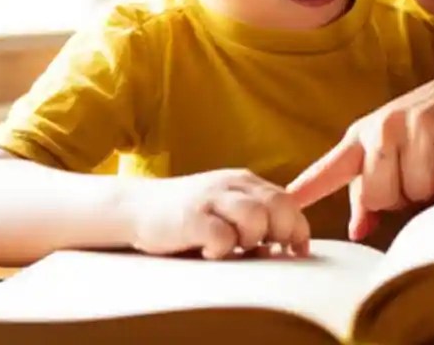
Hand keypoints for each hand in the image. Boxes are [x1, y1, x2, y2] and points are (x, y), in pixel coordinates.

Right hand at [126, 169, 309, 258]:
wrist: (135, 207)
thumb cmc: (187, 216)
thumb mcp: (225, 209)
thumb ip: (254, 220)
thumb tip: (284, 247)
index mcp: (244, 182)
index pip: (286, 200)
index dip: (298, 227)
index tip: (298, 250)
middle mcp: (230, 185)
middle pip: (278, 205)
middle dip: (281, 232)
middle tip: (265, 249)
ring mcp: (210, 198)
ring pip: (256, 217)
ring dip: (252, 239)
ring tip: (234, 247)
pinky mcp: (190, 217)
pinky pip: (222, 236)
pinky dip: (222, 250)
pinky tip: (209, 252)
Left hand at [288, 63, 433, 240]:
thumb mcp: (399, 152)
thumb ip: (374, 191)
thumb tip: (356, 229)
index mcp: (366, 135)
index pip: (331, 168)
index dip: (306, 189)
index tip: (283, 201)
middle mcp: (386, 126)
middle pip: (381, 196)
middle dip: (406, 196)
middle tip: (424, 172)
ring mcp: (419, 123)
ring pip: (417, 191)